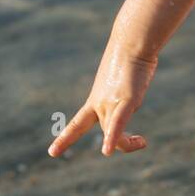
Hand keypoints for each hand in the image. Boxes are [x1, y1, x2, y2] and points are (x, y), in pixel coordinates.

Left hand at [48, 42, 156, 157]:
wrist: (131, 42)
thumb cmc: (129, 59)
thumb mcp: (123, 81)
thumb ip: (124, 93)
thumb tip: (129, 94)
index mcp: (95, 100)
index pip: (77, 124)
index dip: (65, 139)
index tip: (52, 153)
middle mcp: (99, 103)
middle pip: (106, 132)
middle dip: (124, 144)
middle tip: (141, 141)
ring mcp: (110, 102)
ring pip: (114, 133)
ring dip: (128, 144)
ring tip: (143, 142)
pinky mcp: (125, 100)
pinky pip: (117, 124)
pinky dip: (113, 138)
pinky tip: (108, 151)